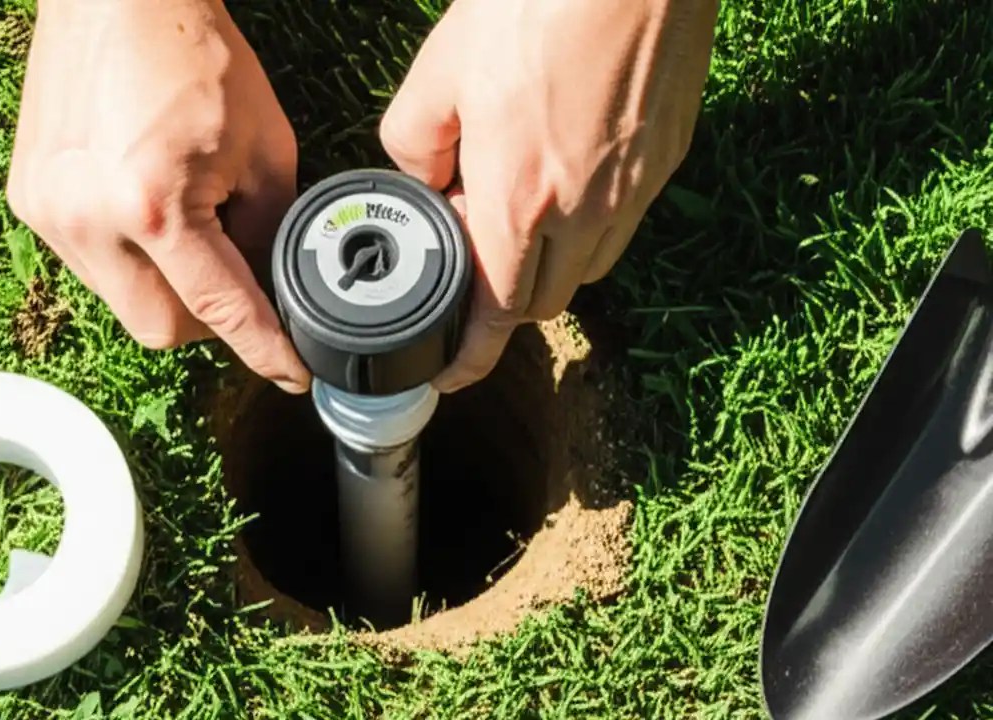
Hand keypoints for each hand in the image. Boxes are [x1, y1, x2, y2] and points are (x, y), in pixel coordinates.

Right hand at [6, 0, 309, 392]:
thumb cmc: (193, 54)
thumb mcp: (265, 146)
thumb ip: (271, 228)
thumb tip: (271, 284)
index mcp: (152, 208)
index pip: (219, 309)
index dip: (262, 349)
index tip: (290, 373)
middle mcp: (87, 220)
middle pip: (160, 329)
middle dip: (206, 319)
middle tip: (233, 279)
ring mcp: (46, 213)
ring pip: (120, 301)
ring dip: (163, 286)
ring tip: (184, 227)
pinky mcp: (25, 201)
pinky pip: (88, 263)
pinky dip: (126, 256)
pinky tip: (144, 209)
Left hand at [381, 0, 718, 391]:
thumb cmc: (539, 4)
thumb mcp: (440, 72)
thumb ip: (412, 143)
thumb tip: (420, 176)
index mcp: (521, 201)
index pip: (498, 316)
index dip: (471, 357)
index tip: (450, 372)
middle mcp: (587, 212)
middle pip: (543, 302)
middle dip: (503, 302)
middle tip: (471, 258)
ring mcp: (636, 189)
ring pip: (587, 267)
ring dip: (548, 263)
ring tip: (519, 208)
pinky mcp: (666, 159)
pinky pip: (622, 221)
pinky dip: (588, 223)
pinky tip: (565, 172)